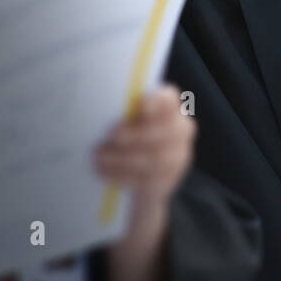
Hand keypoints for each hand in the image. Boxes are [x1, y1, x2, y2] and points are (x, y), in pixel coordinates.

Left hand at [93, 83, 196, 210]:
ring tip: (100, 158)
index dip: (157, 101)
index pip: (169, 99)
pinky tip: (106, 173)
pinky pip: (148, 181)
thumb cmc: (129, 136)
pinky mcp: (168, 181)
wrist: (143, 174)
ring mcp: (178, 157)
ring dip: (123, 158)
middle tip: (110, 135)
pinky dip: (124, 177)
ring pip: (155, 159)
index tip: (140, 105)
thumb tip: (101, 107)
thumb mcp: (128, 119)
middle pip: (165, 130)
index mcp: (170, 108)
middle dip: (136, 133)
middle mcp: (180, 130)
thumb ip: (123, 112)